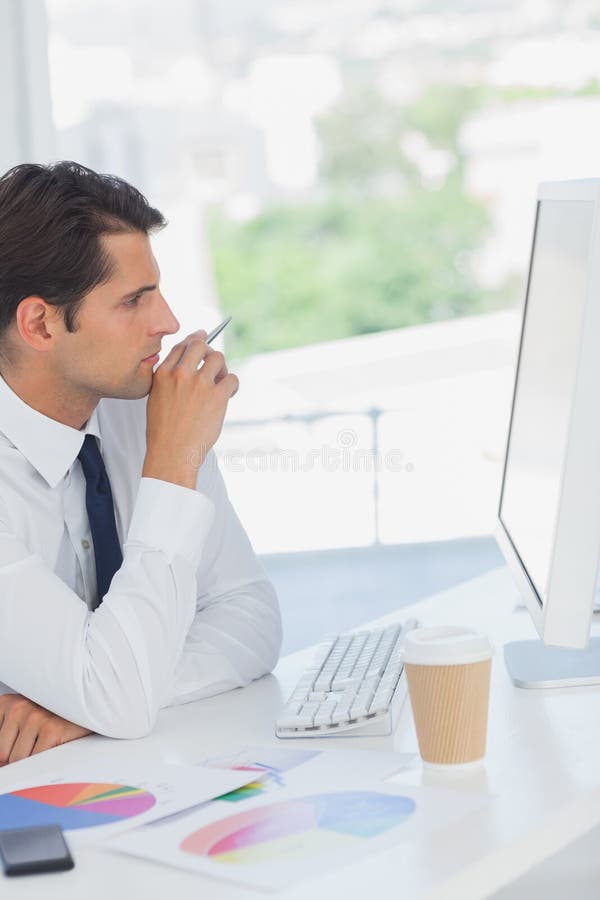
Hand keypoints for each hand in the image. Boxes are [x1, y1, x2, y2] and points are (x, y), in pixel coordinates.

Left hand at [0, 694, 91, 765]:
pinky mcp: (51, 729)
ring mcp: (34, 717)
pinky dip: (46, 761)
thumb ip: (7, 738)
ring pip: (18, 760)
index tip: (26, 745)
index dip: (8, 753)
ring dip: (35, 760)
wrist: (92, 705)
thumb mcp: (24, 720)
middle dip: (19, 757)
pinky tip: (57, 746)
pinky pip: (35, 762)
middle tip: (40, 744)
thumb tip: (2, 763)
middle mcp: (18, 707)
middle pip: (3, 754)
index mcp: (7, 703)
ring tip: (49, 743)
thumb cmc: (57, 716)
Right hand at [143, 328, 238, 488]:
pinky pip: (233, 378)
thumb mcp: (156, 400)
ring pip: (218, 358)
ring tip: (221, 382)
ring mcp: (199, 383)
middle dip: (209, 350)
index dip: (194, 341)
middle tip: (215, 363)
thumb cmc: (164, 432)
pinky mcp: (217, 395)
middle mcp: (180, 374)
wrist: (171, 453)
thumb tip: (186, 368)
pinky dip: (233, 385)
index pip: (181, 346)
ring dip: (223, 368)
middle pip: (200, 345)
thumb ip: (168, 381)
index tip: (202, 338)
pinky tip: (230, 394)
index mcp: (163, 374)